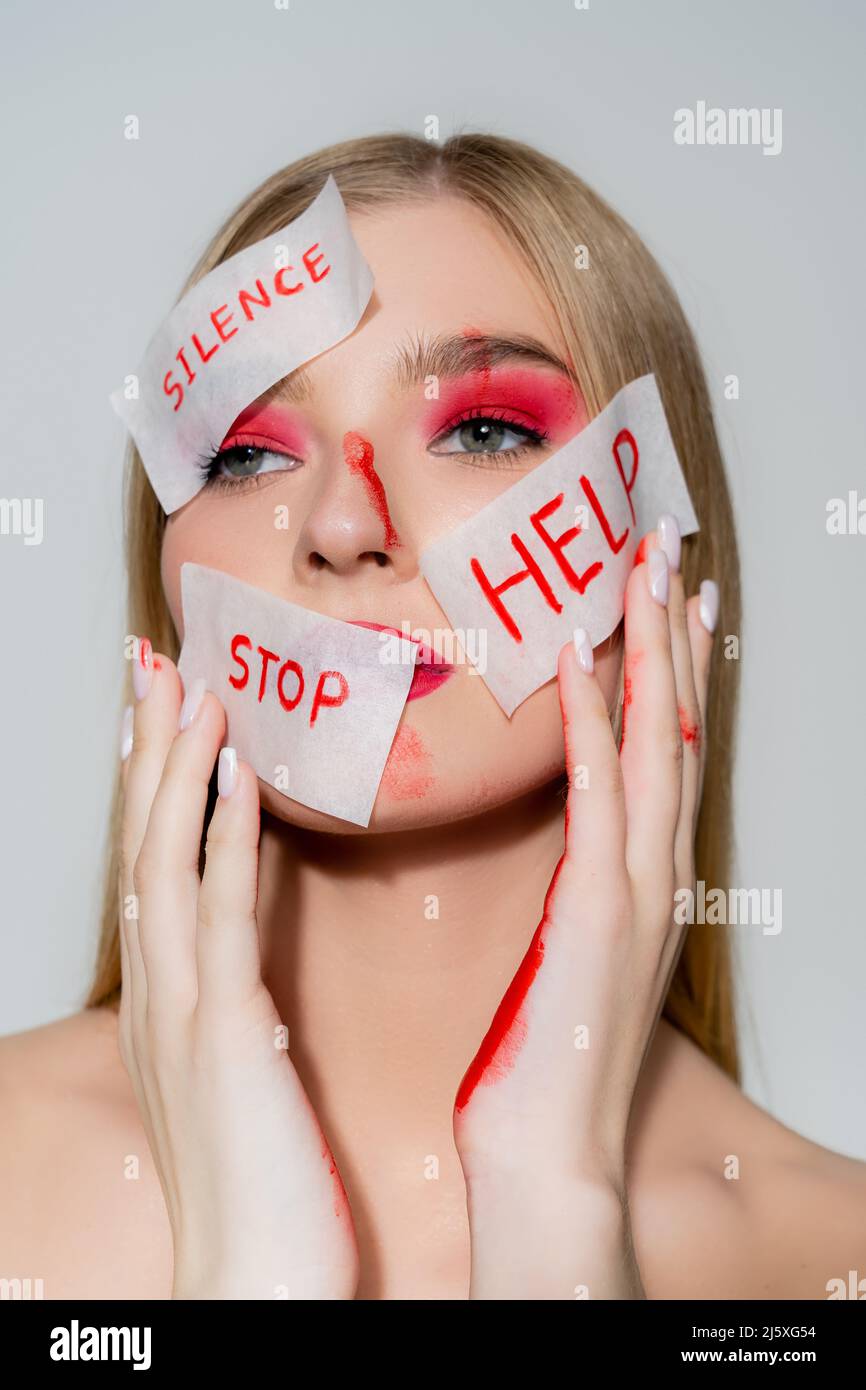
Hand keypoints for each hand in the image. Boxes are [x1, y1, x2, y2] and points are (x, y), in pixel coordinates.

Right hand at [117, 649, 357, 1298]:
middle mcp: (156, 994)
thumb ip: (239, 1003)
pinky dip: (223, 839)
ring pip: (163, 863)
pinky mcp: (221, 1034)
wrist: (256, 1279)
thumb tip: (253, 952)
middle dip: (145, 751)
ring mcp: (179, 1011)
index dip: (153, 783)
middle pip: (140, 845)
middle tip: (151, 664)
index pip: (151, 866)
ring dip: (175, 770)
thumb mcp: (243, 1073)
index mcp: (166, 1001)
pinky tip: (237, 779)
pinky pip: (219, 917)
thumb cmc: (264, 1184)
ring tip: (192, 689)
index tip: (166, 710)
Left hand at [452, 521, 714, 1298]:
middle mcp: (658, 868)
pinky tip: (577, 658)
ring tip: (647, 569)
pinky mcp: (598, 907)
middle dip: (674, 630)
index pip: (666, 748)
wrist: (550, 1143)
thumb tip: (563, 833)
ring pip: (652, 742)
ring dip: (649, 649)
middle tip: (670, 548)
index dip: (673, 668)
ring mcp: (637, 885)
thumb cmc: (546, 1052)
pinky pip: (596, 794)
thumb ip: (575, 883)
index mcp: (646, 874)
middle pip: (674, 725)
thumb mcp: (564, 946)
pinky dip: (589, 720)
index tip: (673, 599)